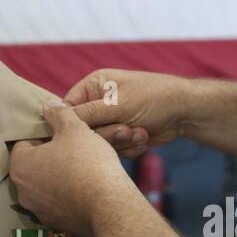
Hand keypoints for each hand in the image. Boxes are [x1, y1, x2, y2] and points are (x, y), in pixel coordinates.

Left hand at [9, 102, 131, 236]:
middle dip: (52, 156)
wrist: (109, 205)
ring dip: (61, 175)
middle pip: (35, 165)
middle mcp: (23, 192)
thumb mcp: (74, 128)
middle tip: (74, 148)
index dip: (43, 135)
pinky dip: (71, 194)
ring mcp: (39, 211)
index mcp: (20, 166)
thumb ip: (58, 114)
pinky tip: (89, 187)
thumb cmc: (87, 162)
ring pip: (48, 185)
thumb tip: (48, 106)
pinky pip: (61, 203)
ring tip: (84, 166)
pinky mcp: (57, 224)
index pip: (24, 143)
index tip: (61, 134)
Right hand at [64, 69, 190, 158]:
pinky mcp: (121, 137)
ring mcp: (110, 121)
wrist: (186, 112)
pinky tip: (144, 136)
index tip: (79, 136)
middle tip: (125, 129)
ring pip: (98, 144)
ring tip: (139, 131)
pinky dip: (129, 147)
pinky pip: (113, 150)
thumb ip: (85, 112)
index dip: (71, 124)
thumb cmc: (153, 98)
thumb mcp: (117, 104)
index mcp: (93, 86)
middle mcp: (98, 103)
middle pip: (83, 130)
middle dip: (106, 134)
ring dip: (121, 141)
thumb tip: (50, 111)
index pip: (67, 108)